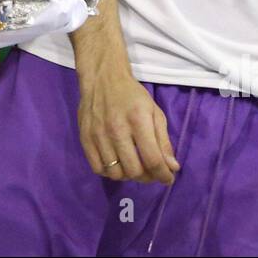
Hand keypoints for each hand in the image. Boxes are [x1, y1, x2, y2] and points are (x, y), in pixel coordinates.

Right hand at [77, 58, 179, 183]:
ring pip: (116, 173)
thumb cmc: (132, 95)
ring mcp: (98, 135)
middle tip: (151, 171)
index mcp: (138, 120)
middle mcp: (117, 129)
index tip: (168, 179)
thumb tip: (172, 168)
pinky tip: (117, 164)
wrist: (102, 78)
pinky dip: (110, 172)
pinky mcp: (85, 138)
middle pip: (134, 171)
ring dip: (129, 176)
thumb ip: (163, 141)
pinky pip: (98, 168)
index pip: (152, 159)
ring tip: (134, 167)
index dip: (163, 175)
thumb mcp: (154, 112)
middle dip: (147, 177)